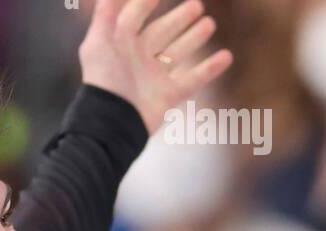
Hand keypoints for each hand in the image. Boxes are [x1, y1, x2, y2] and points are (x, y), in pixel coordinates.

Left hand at [79, 0, 233, 135]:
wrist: (112, 123)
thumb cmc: (104, 81)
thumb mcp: (98, 43)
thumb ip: (105, 13)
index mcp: (121, 44)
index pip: (136, 17)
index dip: (146, 3)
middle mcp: (138, 60)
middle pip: (162, 32)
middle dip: (179, 19)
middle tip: (197, 5)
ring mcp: (154, 79)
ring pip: (178, 53)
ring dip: (194, 38)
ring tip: (209, 24)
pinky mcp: (167, 97)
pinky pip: (192, 80)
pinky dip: (210, 69)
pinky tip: (226, 56)